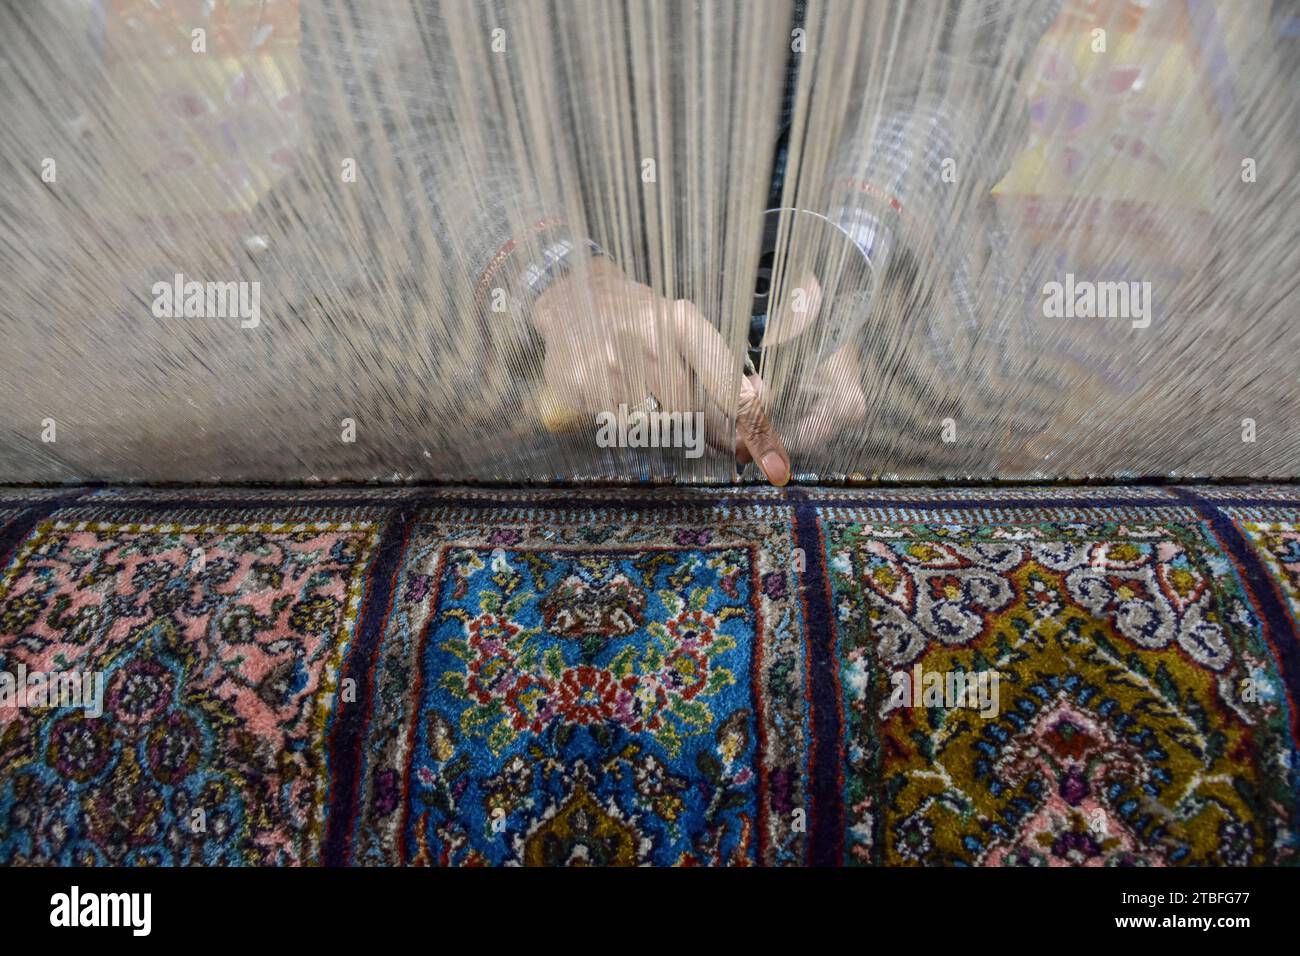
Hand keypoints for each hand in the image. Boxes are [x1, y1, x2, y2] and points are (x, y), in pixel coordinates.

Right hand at [530, 256, 790, 484]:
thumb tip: (757, 404)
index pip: (725, 385)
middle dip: (713, 433)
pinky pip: (622, 424)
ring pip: (658, 423)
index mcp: (680, 321)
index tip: (774, 465)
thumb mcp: (684, 326)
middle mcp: (647, 339)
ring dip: (667, 422)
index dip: (752, 427)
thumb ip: (720, 366)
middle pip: (694, 412)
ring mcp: (611, 364)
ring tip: (652, 395)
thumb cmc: (639, 317)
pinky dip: (630, 417)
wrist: (570, 295)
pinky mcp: (581, 384)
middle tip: (725, 443)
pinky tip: (618, 391)